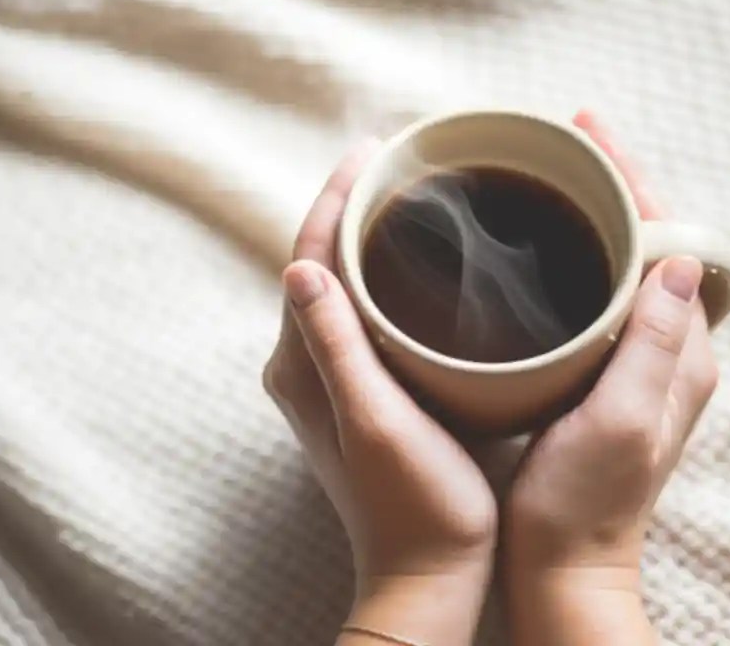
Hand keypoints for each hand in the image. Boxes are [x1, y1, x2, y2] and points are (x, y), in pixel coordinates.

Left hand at [262, 141, 496, 644]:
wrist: (427, 579)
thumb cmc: (415, 508)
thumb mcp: (377, 421)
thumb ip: (338, 345)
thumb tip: (301, 265)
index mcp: (303, 363)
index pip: (308, 255)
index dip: (336, 197)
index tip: (373, 150)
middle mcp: (306, 364)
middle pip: (321, 260)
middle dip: (353, 204)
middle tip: (400, 158)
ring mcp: (332, 379)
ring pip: (343, 284)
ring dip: (368, 236)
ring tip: (411, 193)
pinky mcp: (361, 392)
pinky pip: (364, 312)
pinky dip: (385, 274)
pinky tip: (422, 265)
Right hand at [502, 111, 720, 644]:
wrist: (565, 568)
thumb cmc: (585, 504)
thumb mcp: (623, 420)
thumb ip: (655, 341)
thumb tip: (677, 257)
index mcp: (683, 353)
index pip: (669, 239)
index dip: (633, 179)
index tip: (589, 133)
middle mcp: (670, 352)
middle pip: (651, 243)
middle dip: (615, 185)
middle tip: (567, 140)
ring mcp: (639, 365)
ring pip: (625, 266)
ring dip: (597, 215)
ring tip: (555, 175)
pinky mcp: (606, 379)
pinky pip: (602, 296)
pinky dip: (579, 256)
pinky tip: (542, 249)